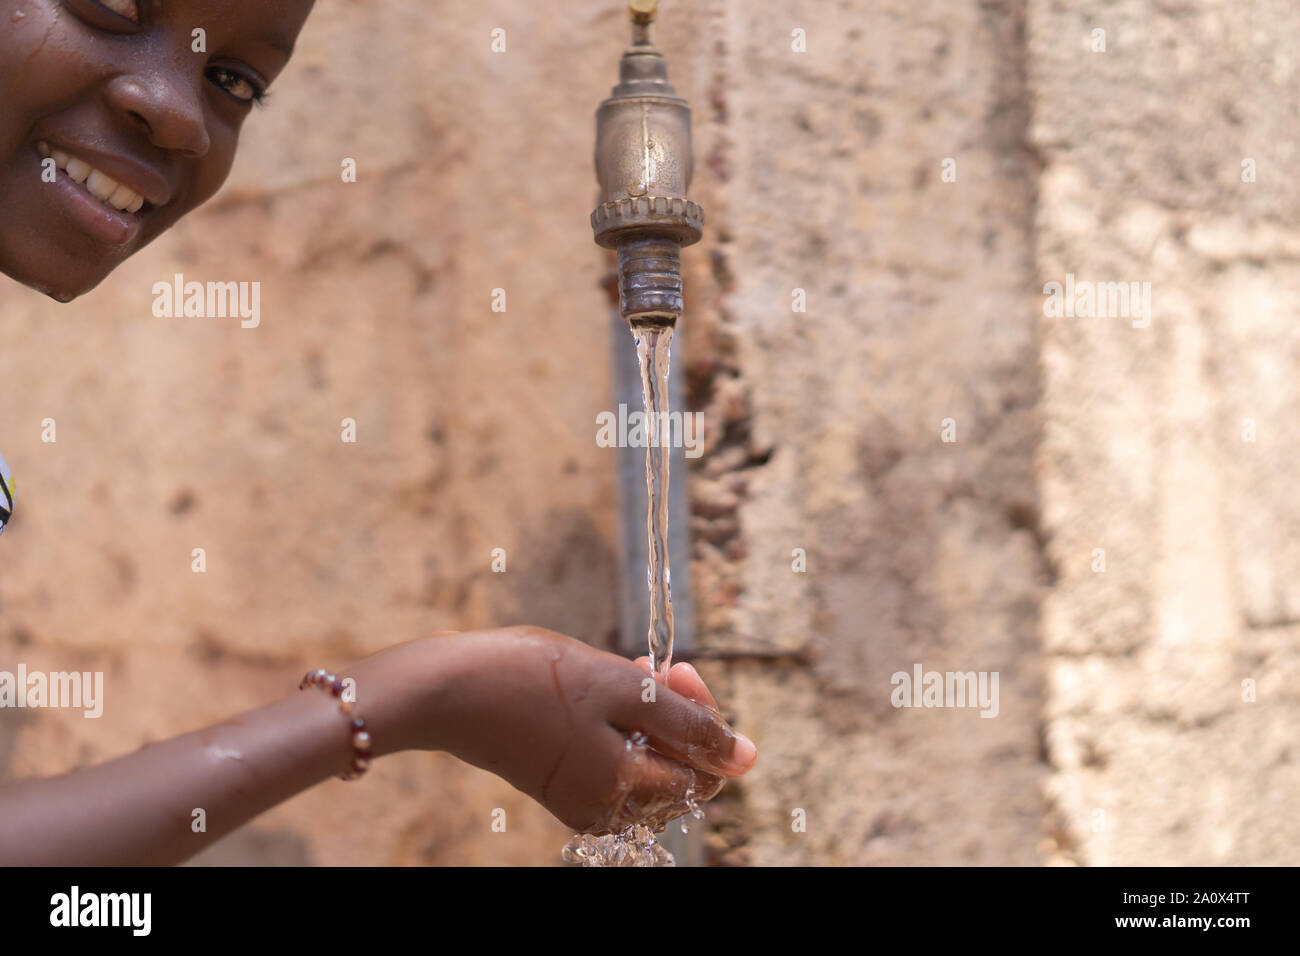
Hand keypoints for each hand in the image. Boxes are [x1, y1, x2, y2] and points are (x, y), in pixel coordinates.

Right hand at [359, 627, 755, 832]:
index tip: (683, 674)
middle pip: (675, 771)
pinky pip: (611, 761)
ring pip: (644, 764)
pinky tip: (607, 686)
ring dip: (651, 717)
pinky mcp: (558, 782)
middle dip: (679, 717)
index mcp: (628, 792)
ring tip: (631, 670)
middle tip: (660, 667)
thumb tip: (748, 759)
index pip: (704, 775)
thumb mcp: (625, 690)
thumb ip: (689, 725)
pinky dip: (620, 725)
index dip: (707, 723)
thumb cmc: (536, 681)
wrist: (451, 688)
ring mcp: (580, 798)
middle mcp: (607, 809)